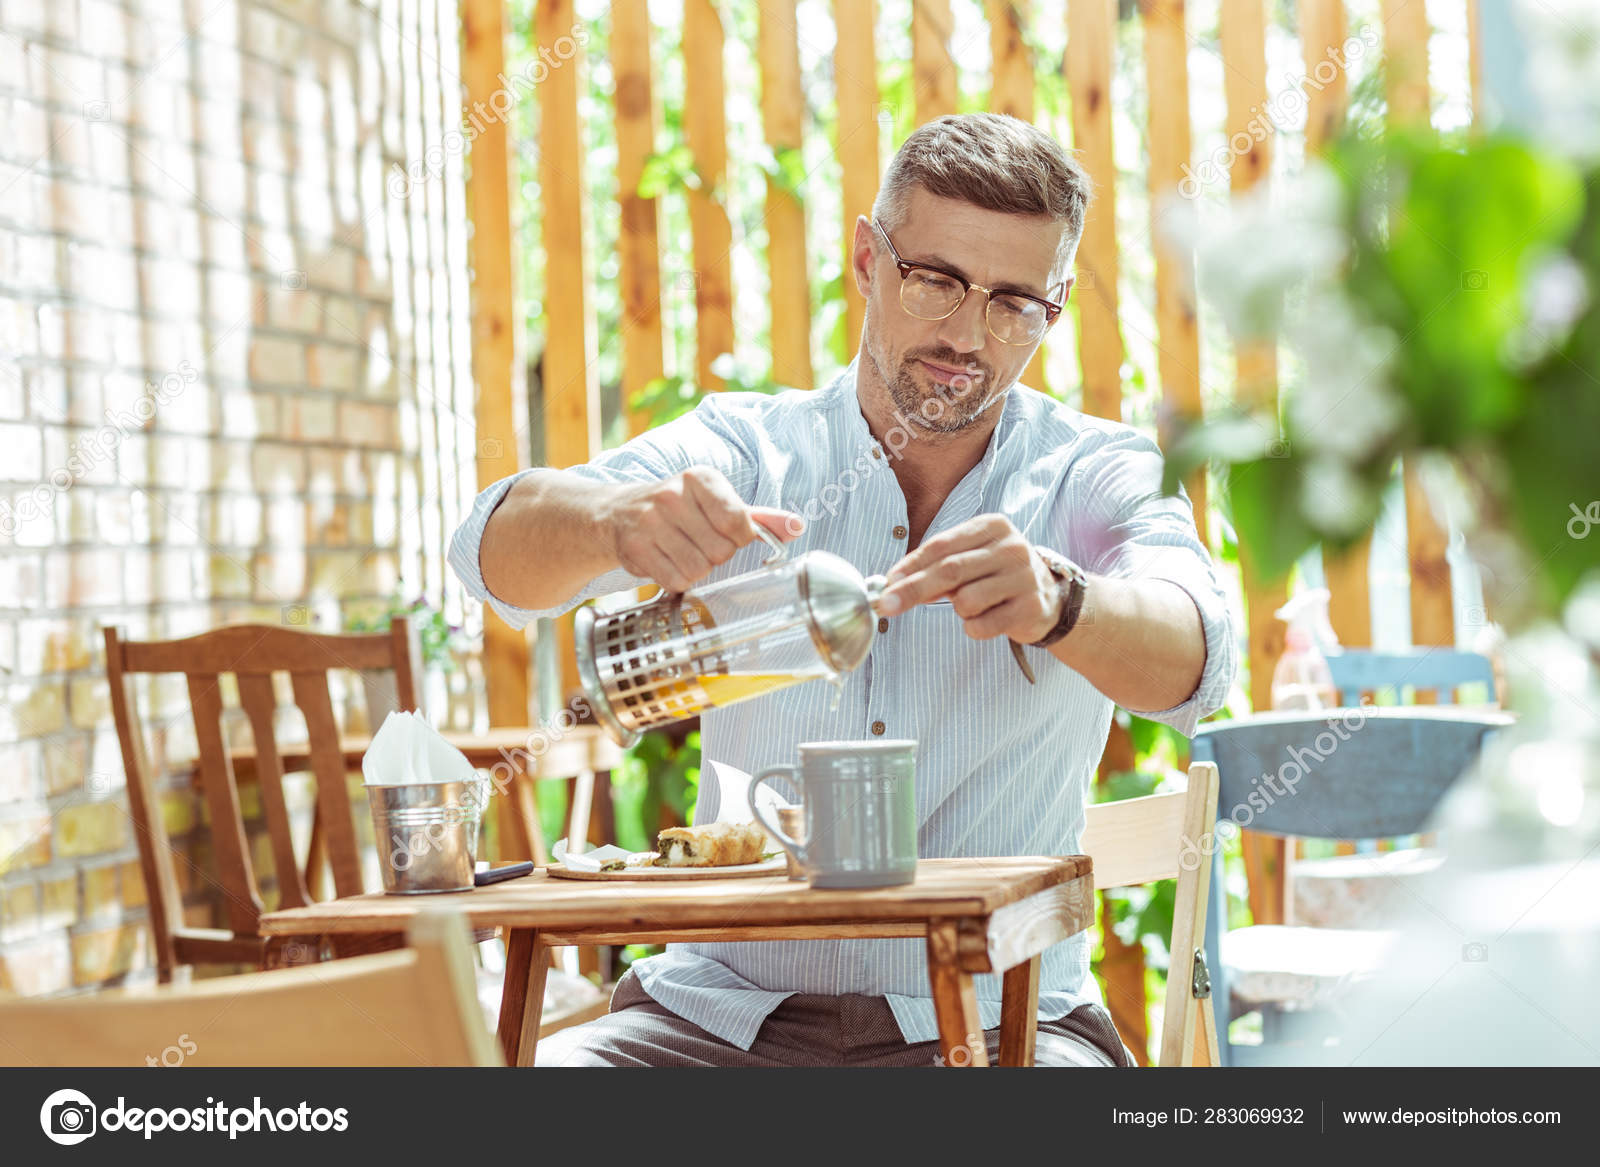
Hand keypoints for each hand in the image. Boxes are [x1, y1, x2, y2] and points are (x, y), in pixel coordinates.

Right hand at [598, 466, 802, 591]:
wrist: (619, 512)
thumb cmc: (680, 508)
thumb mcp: (718, 502)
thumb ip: (760, 517)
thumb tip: (797, 527)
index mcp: (700, 478)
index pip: (739, 522)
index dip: (739, 538)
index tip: (727, 534)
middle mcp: (672, 495)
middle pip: (720, 551)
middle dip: (716, 555)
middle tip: (699, 543)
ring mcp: (650, 521)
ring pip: (698, 569)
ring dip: (696, 569)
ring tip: (682, 551)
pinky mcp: (635, 548)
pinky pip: (675, 580)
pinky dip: (676, 579)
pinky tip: (666, 561)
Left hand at [876, 515, 1058, 643]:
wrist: (1050, 597)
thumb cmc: (998, 575)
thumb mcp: (972, 558)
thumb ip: (938, 565)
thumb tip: (895, 583)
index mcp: (993, 526)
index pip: (941, 545)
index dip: (910, 566)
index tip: (886, 583)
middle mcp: (1011, 548)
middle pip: (949, 571)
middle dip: (912, 590)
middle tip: (886, 606)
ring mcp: (1024, 577)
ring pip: (965, 601)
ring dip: (959, 610)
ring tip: (977, 605)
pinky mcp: (1030, 608)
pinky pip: (982, 625)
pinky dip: (975, 627)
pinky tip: (991, 618)